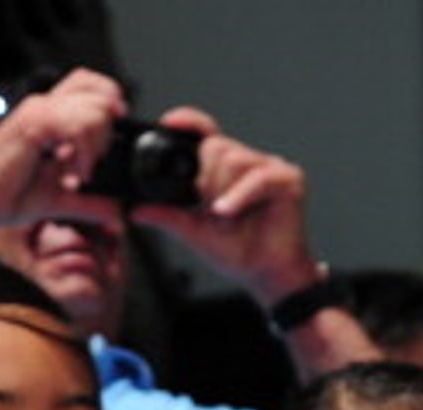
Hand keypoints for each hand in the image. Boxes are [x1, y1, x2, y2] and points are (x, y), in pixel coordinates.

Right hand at [0, 67, 127, 272]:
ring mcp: (39, 111)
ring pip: (96, 109)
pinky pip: (79, 126)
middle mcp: (45, 107)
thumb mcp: (60, 198)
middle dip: (108, 125)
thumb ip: (91, 203)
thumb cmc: (6, 195)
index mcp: (49, 117)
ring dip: (97, 147)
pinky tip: (73, 175)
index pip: (91, 86)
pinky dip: (84, 155)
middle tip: (93, 158)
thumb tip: (117, 213)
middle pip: (96, 87)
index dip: (110, 105)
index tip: (108, 142)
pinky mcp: (34, 122)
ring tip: (79, 173)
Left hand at [130, 107, 319, 304]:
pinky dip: (239, 196)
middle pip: (215, 146)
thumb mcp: (193, 232)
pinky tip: (227, 212)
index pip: (204, 131)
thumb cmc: (238, 251)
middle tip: (209, 211)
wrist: (266, 274)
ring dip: (222, 193)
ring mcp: (269, 168)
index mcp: (224, 167)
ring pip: (234, 159)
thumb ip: (167, 216)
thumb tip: (134, 210)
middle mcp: (247, 161)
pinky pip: (258, 178)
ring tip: (226, 220)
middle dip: (205, 182)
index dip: (188, 121)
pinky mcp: (289, 179)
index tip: (168, 123)